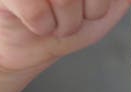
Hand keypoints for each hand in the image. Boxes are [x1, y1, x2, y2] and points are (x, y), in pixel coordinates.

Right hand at [0, 0, 130, 75]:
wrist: (26, 48)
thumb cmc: (63, 25)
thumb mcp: (104, 12)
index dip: (101, 4)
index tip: (92, 11)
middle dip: (92, 11)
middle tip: (77, 19)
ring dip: (67, 23)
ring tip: (57, 23)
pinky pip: (37, 11)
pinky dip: (43, 27)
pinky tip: (36, 24)